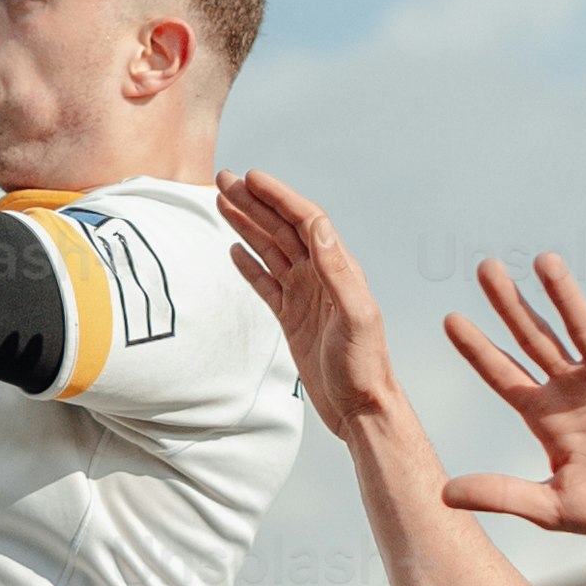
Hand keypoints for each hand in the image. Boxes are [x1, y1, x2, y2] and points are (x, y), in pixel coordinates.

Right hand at [219, 170, 413, 426]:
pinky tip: (234, 250)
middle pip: (282, 228)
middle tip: (223, 180)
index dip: (278, 197)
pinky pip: (266, 283)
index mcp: (339, 269)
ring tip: (221, 202)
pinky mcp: (292, 317)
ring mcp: (305, 295)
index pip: (305, 220)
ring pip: (270, 250)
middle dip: (254, 202)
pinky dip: (249, 264)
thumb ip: (338, 272)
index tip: (251, 178)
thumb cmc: (364, 366)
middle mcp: (321, 276)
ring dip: (247, 225)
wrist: (360, 407)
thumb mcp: (355, 316)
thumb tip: (320, 229)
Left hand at [437, 255, 585, 549]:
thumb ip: (502, 495)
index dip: (477, 349)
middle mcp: (573, 387)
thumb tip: (442, 494)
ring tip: (544, 261)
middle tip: (485, 268)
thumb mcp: (552, 507)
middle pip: (534, 339)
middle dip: (510, 305)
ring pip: (583, 330)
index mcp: (545, 414)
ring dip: (564, 297)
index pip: (503, 374)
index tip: (450, 319)